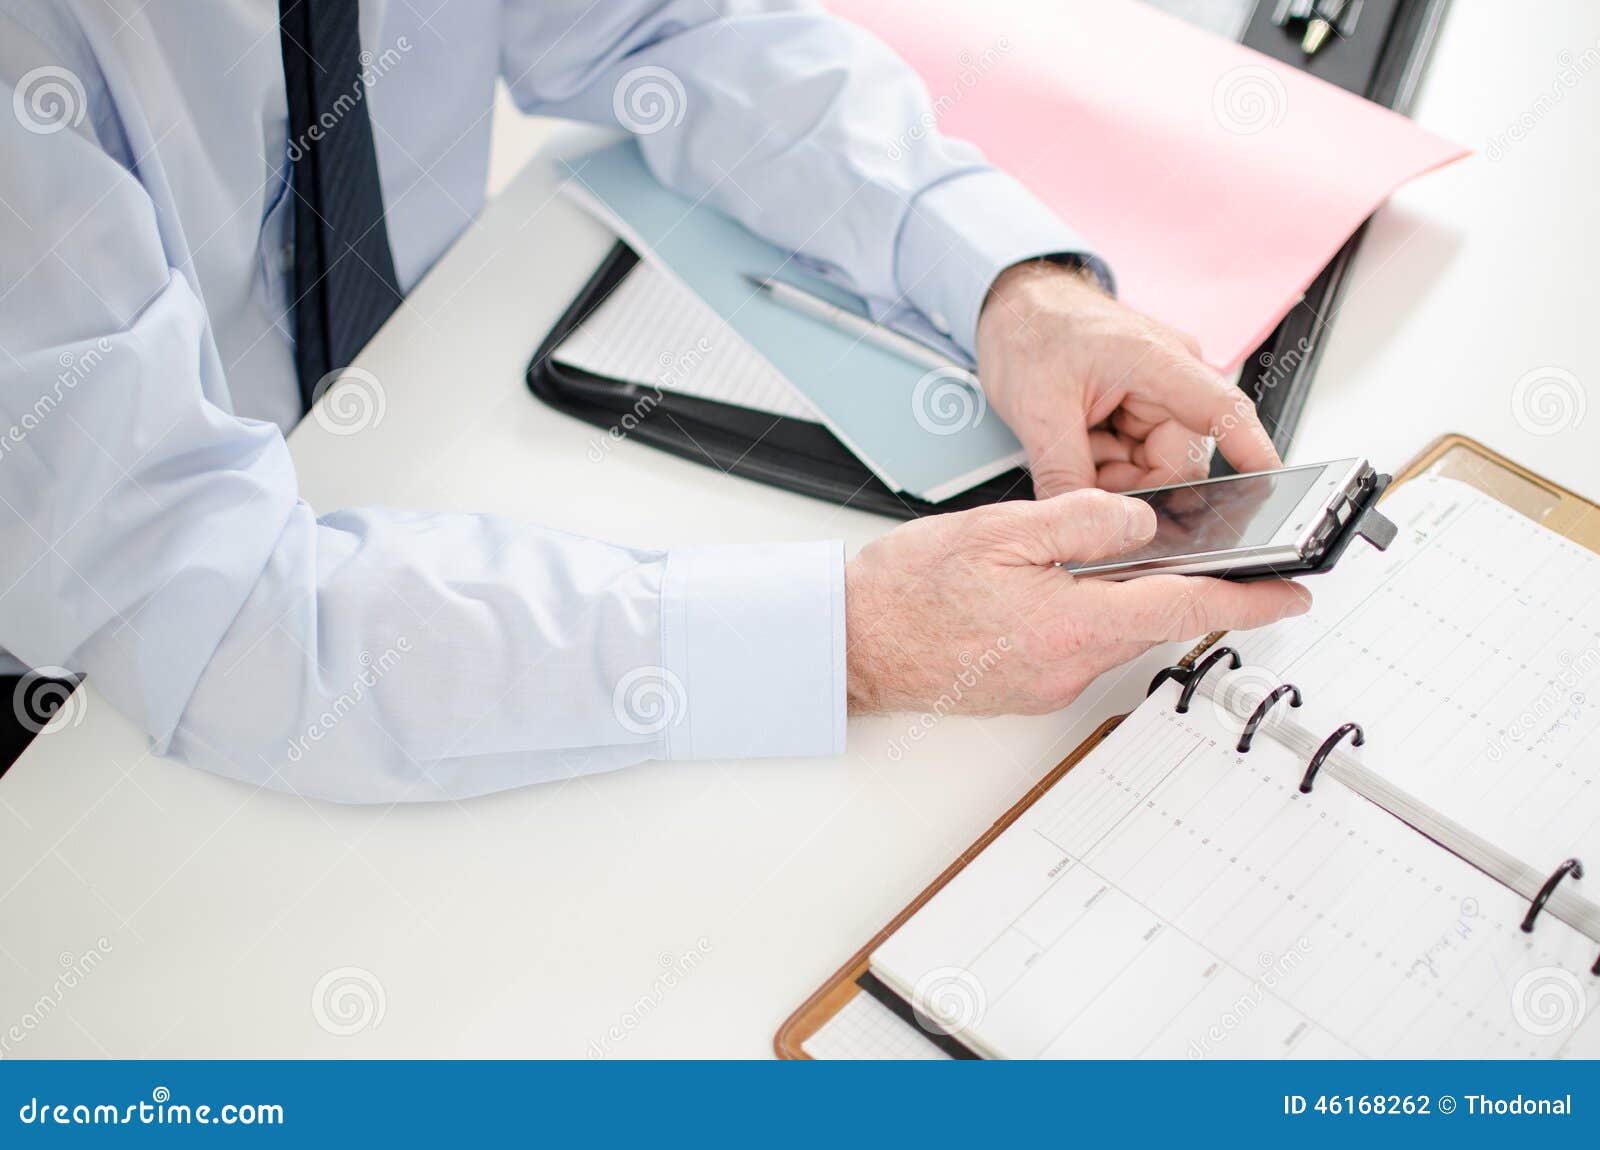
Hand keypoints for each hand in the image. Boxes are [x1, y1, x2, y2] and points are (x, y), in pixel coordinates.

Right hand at [845, 489, 1309, 715]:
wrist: (851, 643)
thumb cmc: (908, 589)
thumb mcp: (1000, 529)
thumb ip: (1082, 521)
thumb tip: (1143, 524)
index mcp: (1069, 624)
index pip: (1183, 612)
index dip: (1250, 602)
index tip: (1294, 594)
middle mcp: (1067, 667)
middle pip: (1153, 624)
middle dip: (1181, 589)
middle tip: (1198, 552)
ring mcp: (1048, 685)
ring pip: (1117, 634)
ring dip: (1126, 599)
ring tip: (1098, 558)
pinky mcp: (1030, 689)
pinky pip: (1082, 647)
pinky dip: (1088, 615)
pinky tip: (1058, 588)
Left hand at [975, 261, 1280, 497]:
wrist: (1012, 305)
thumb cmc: (1031, 330)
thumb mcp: (1038, 408)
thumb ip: (1063, 474)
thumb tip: (1078, 528)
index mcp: (1158, 362)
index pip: (1224, 411)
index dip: (1252, 453)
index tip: (1272, 489)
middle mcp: (1171, 378)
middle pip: (1178, 464)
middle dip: (1133, 486)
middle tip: (1084, 478)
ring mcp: (1156, 397)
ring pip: (1152, 470)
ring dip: (1112, 477)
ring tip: (1073, 448)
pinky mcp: (1137, 412)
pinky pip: (1133, 462)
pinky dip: (1104, 467)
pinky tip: (1078, 446)